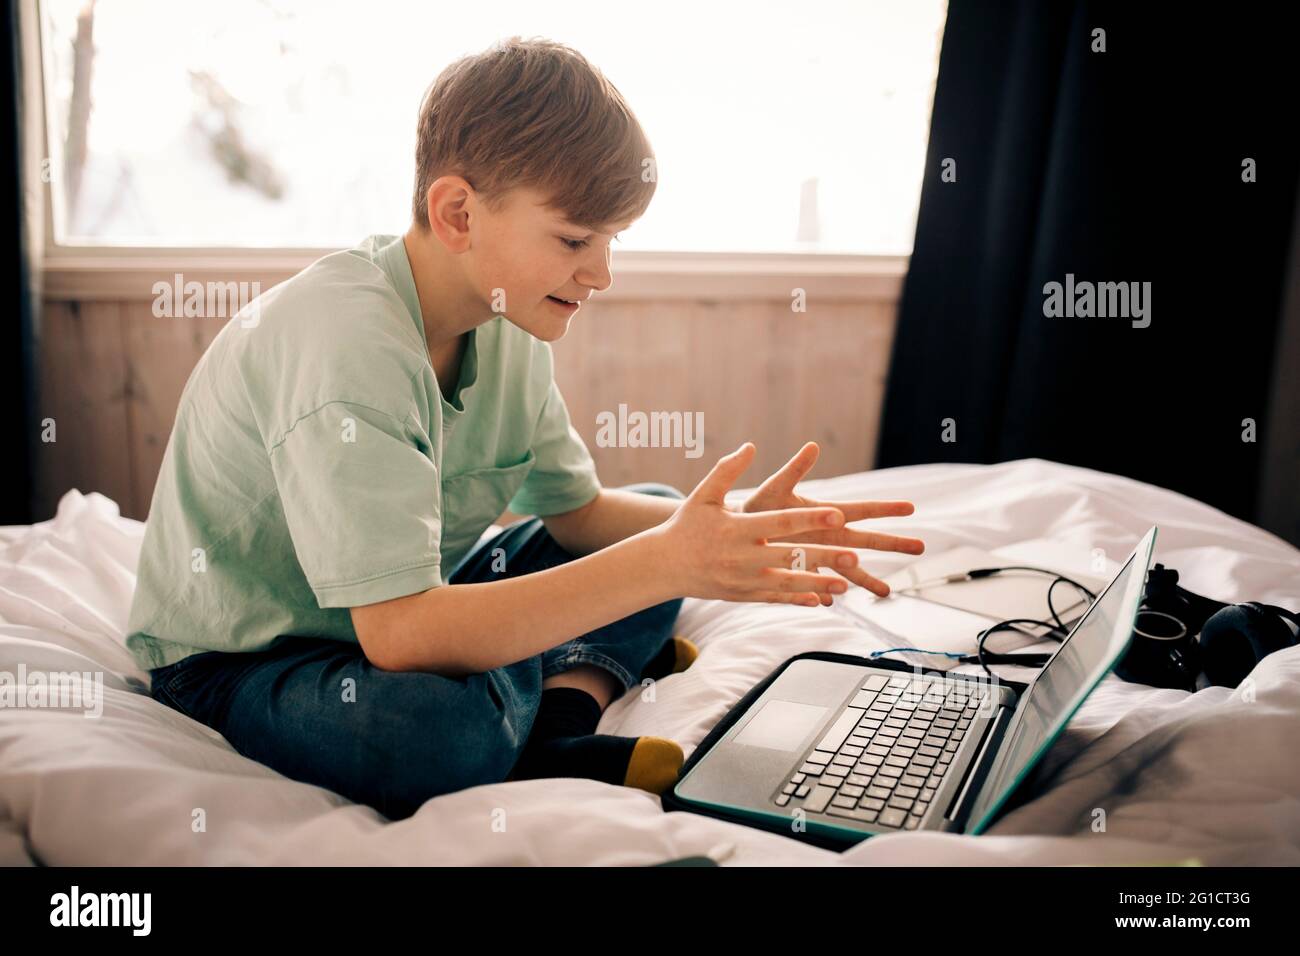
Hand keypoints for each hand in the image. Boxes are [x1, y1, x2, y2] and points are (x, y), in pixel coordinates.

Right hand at [654, 442, 881, 606]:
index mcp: (736, 529)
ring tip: (846, 583)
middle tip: (855, 555)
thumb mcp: (702, 495)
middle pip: (790, 555)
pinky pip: (774, 598)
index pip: (780, 523)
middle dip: (823, 556)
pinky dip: (796, 598)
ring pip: (786, 582)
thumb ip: (727, 470)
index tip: (836, 514)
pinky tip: (819, 599)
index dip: (809, 518)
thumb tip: (750, 446)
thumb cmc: (686, 526)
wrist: (663, 565)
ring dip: (817, 583)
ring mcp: (742, 579)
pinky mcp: (741, 595)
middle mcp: (741, 557)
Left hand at [737, 441, 924, 596]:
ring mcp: (817, 553)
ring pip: (848, 569)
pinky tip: (832, 601)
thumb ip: (794, 469)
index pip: (861, 509)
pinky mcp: (802, 571)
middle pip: (865, 540)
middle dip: (892, 543)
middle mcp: (826, 534)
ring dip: (866, 579)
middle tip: (921, 546)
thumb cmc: (757, 504)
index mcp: (825, 512)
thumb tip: (812, 446)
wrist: (737, 528)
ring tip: (886, 592)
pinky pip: (819, 585)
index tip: (910, 506)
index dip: (885, 508)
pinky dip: (825, 593)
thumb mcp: (775, 487)